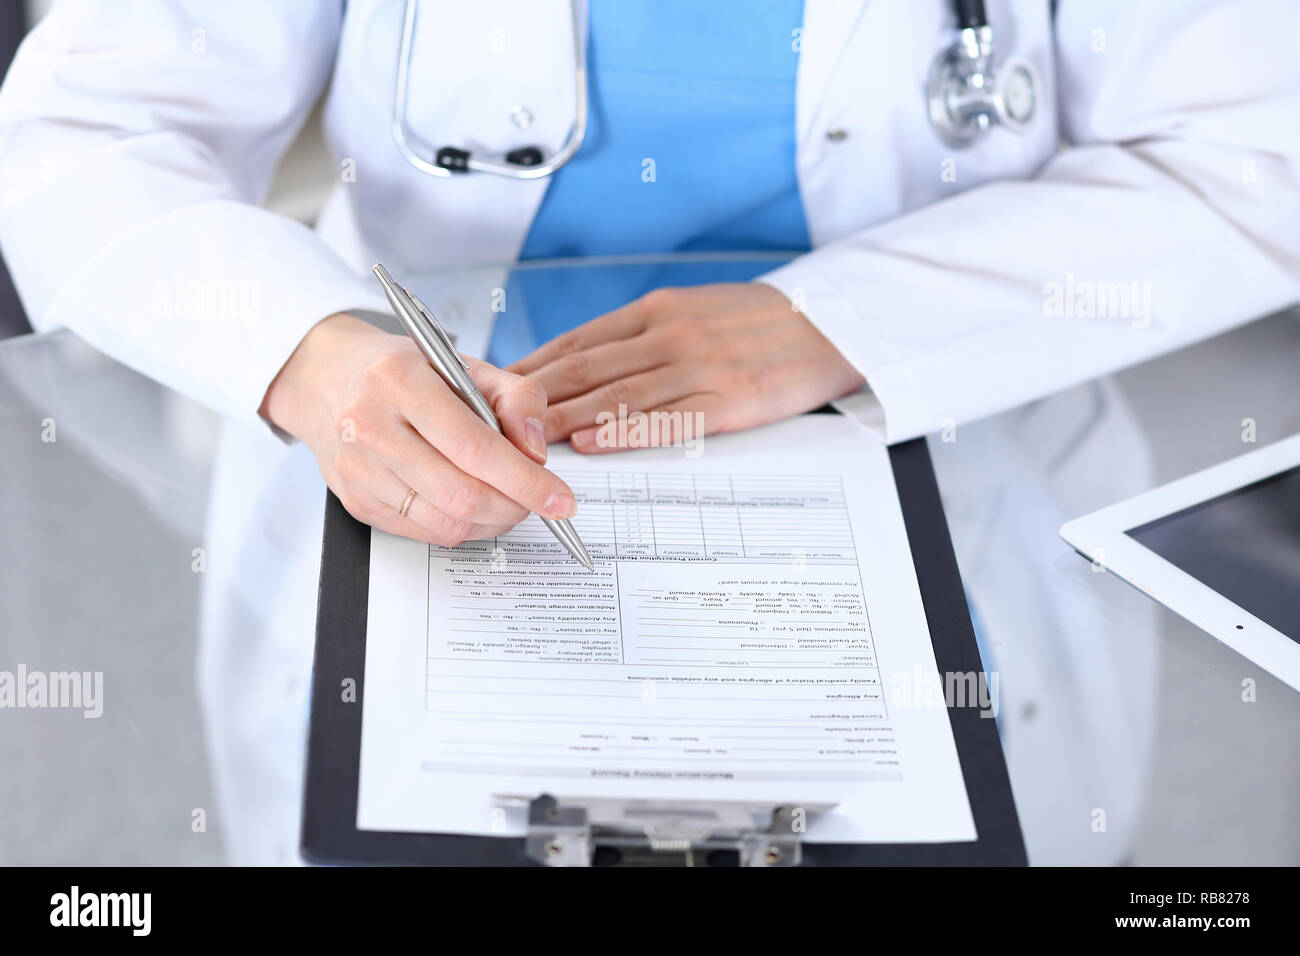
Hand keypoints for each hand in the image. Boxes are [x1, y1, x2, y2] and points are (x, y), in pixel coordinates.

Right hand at [260, 313, 576, 545]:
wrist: (331, 379)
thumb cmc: (407, 372)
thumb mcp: (468, 365)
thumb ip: (518, 399)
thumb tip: (537, 454)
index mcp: (400, 380)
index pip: (476, 448)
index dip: (526, 481)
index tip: (561, 500)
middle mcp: (370, 426)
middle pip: (463, 495)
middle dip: (514, 506)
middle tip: (535, 500)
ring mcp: (358, 469)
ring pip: (446, 524)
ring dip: (491, 522)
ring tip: (505, 501)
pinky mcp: (355, 501)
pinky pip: (424, 533)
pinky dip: (461, 527)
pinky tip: (470, 504)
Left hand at [508, 283, 865, 451]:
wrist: (831, 324)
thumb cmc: (758, 323)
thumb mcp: (692, 311)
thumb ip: (641, 335)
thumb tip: (586, 362)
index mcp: (656, 312)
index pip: (576, 341)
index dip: (529, 368)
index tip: (494, 389)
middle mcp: (668, 335)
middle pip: (583, 369)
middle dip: (530, 398)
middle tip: (490, 422)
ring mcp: (698, 368)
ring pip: (615, 395)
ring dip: (563, 420)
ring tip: (522, 443)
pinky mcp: (728, 401)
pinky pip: (666, 420)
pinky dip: (622, 431)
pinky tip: (591, 443)